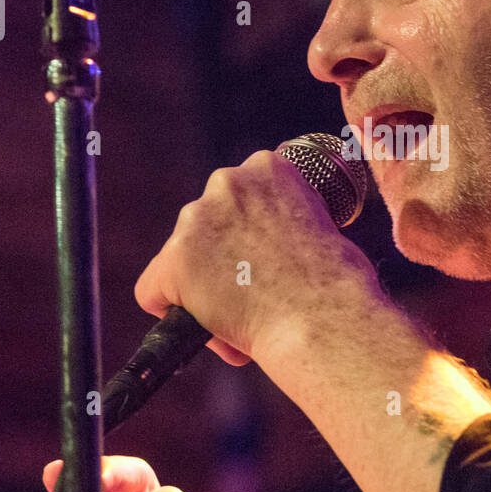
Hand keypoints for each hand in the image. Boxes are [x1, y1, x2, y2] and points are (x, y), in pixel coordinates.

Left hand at [134, 149, 380, 364]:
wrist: (325, 319)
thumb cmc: (336, 286)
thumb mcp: (317, 224)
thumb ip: (281, 221)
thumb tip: (257, 247)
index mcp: (267, 167)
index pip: (237, 197)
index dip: (249, 234)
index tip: (266, 257)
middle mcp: (226, 182)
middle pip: (206, 224)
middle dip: (224, 255)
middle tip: (255, 289)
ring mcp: (196, 219)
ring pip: (182, 258)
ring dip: (203, 283)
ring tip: (241, 312)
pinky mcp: (174, 261)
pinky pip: (154, 292)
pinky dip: (175, 312)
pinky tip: (208, 324)